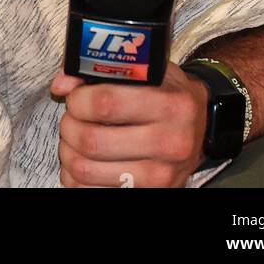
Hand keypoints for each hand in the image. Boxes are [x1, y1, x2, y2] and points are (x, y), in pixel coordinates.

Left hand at [49, 60, 209, 187]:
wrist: (201, 125)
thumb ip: (104, 71)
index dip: (78, 101)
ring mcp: (162, 175)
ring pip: (89, 170)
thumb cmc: (168, 92)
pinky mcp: (154, 193)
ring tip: (72, 141)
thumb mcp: (147, 71)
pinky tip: (81, 164)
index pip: (106, 103)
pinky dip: (78, 180)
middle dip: (69, 127)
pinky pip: (97, 193)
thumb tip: (62, 85)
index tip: (75, 98)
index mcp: (170, 104)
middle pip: (92, 141)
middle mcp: (171, 142)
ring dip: (69, 155)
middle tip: (71, 119)